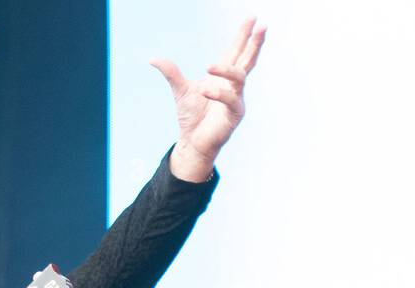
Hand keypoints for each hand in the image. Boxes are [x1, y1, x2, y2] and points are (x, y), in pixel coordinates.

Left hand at [151, 16, 266, 179]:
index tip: (252, 18)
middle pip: (248, 59)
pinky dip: (218, 93)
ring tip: (208, 66)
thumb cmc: (191, 117)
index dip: (243, 35)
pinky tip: (205, 90)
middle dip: (254, 43)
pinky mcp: (235, 114)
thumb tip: (153, 58)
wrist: (191, 142)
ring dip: (225, 70)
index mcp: (222, 76)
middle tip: (262, 25)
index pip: (236, 51)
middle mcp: (233, 85)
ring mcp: (237, 98)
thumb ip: (171, 73)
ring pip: (239, 77)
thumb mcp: (180, 90)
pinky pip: (231, 99)